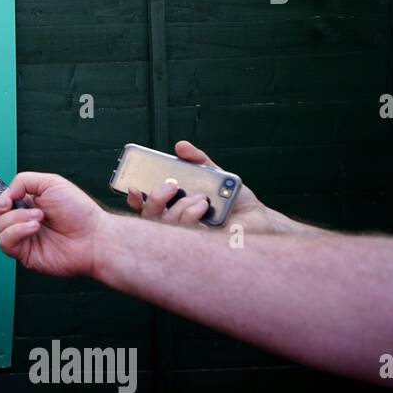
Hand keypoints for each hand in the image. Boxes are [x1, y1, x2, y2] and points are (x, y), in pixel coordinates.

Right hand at [0, 172, 106, 278]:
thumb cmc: (78, 211)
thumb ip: (22, 181)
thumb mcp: (50, 182)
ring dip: (15, 218)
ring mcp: (18, 237)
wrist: (93, 237)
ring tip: (38, 217)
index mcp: (22, 200)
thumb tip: (4, 193)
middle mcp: (16, 219)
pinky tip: (34, 227)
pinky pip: (5, 241)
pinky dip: (17, 231)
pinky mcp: (21, 253)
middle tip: (6, 202)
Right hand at [125, 140, 282, 233]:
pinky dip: (190, 215)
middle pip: (149, 218)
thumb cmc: (235, 200)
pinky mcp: (198, 245)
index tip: (133, 188)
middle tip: (171, 186)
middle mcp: (175, 224)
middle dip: (154, 200)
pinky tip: (203, 207)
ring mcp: (185, 237)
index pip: (145, 207)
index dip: (135, 200)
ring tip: (201, 198)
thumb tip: (180, 147)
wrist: (259, 218)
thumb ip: (198, 160)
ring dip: (180, 207)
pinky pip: (183, 233)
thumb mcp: (215, 174)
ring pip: (165, 225)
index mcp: (175, 206)